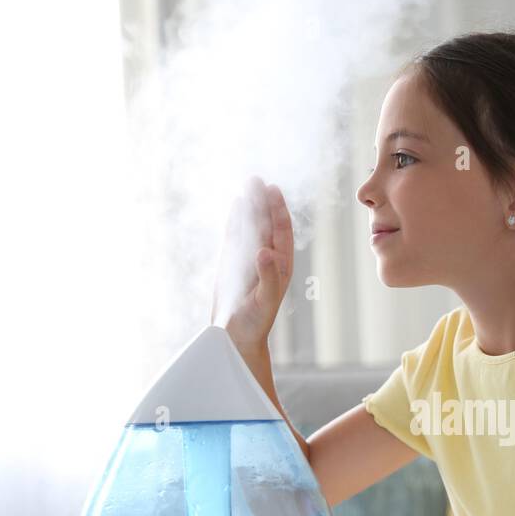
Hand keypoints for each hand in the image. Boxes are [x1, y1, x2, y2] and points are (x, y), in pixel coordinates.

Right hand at [211, 175, 293, 354]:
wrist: (238, 336)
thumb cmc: (255, 322)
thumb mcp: (264, 300)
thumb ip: (267, 276)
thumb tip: (264, 251)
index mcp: (280, 265)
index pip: (280, 231)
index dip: (277, 210)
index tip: (272, 190)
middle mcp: (267, 259)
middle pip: (266, 223)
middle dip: (263, 201)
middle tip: (257, 179)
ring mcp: (250, 259)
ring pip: (251, 227)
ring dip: (250, 206)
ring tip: (248, 184)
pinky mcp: (234, 263)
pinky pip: (236, 236)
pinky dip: (236, 220)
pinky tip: (236, 205)